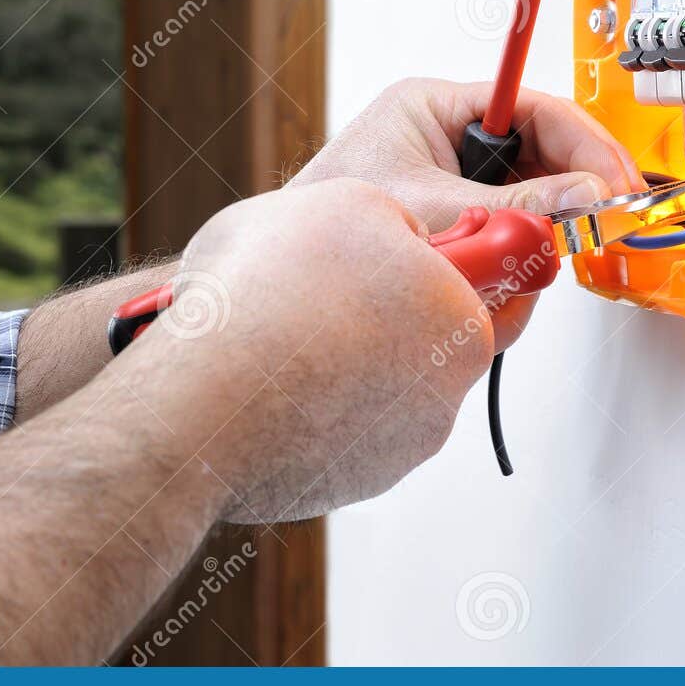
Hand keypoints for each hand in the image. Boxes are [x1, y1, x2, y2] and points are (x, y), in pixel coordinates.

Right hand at [118, 177, 494, 522]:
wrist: (199, 400)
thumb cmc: (269, 293)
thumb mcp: (345, 201)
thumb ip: (393, 220)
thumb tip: (403, 241)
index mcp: (460, 319)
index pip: (486, 282)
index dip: (449, 253)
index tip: (419, 244)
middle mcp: (442, 394)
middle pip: (424, 335)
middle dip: (380, 308)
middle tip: (320, 280)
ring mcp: (393, 449)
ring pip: (375, 385)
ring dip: (338, 357)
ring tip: (275, 327)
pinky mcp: (342, 484)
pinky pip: (335, 429)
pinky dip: (307, 406)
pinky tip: (261, 378)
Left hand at [290, 78, 640, 346]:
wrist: (288, 284)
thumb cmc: (329, 221)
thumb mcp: (436, 211)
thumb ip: (518, 210)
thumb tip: (588, 199)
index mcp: (434, 106)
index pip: (535, 110)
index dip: (586, 145)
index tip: (618, 182)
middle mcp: (447, 138)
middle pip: (540, 160)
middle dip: (563, 204)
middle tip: (594, 233)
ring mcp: (452, 183)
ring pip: (527, 208)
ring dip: (532, 247)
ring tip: (514, 276)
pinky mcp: (453, 224)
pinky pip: (505, 241)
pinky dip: (510, 272)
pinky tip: (492, 293)